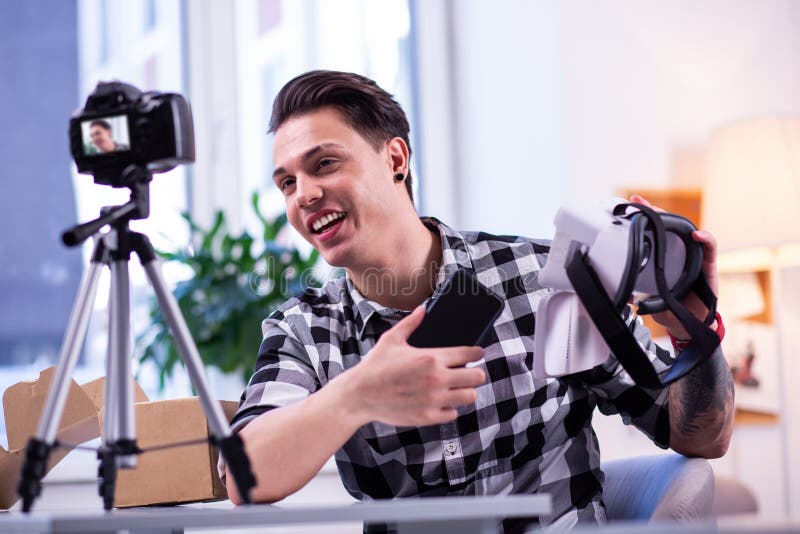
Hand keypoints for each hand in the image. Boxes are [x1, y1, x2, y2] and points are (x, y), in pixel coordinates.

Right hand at [348, 306, 485, 426]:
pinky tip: (441, 401)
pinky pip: (453, 413)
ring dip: (465, 391)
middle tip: (467, 372)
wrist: (360, 395)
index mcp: (431, 357)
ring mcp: (434, 400)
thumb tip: (423, 309)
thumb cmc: (375, 365)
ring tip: (456, 388)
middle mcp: (437, 379)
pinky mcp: (428, 417)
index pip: (469, 354)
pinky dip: (450, 408)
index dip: (477, 352)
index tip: (477, 353)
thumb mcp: (392, 339)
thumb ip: (410, 323)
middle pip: (477, 377)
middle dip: (475, 373)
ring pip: (470, 397)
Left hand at [629, 195, 718, 338]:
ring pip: (688, 232)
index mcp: (664, 259)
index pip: (655, 234)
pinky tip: (695, 234)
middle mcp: (680, 254)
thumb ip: (635, 294)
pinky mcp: (708, 266)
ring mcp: (695, 258)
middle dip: (657, 213)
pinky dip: (705, 239)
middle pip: (670, 227)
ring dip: (678, 221)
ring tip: (663, 214)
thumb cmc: (670, 309)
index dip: (645, 219)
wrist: (688, 325)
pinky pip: (710, 248)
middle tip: (641, 204)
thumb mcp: (647, 299)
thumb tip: (621, 293)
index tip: (631, 205)